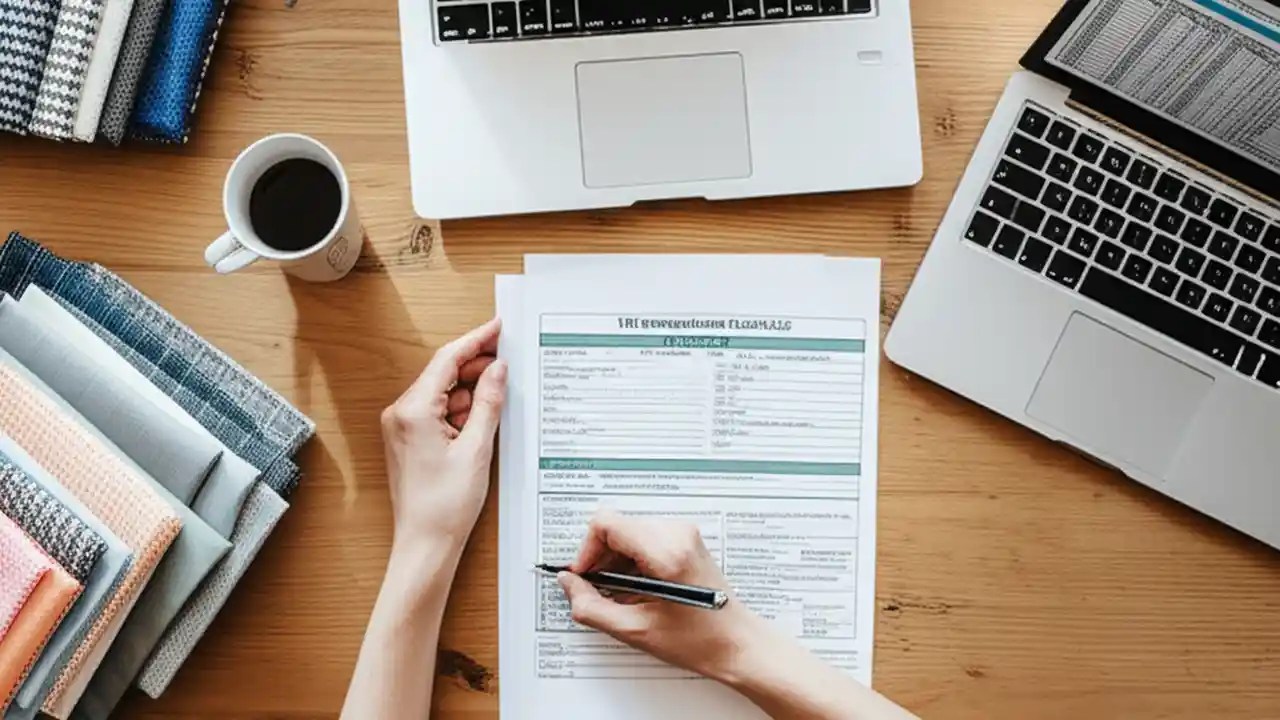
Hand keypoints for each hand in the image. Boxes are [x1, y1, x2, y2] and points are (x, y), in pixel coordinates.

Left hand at [380, 318, 506, 548]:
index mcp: (414, 410)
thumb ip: (489, 403)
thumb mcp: (477, 449)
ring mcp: (402, 427)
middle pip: (444, 374)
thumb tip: (498, 370)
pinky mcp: (409, 440)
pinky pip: (438, 413)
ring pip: (443, 394)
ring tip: (500, 403)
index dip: (476, 340)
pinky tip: (483, 422)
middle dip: (476, 368)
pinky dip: (461, 412)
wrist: (425, 545)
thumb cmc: (445, 506)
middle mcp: (401, 413)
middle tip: (510, 364)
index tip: (498, 328)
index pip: (447, 360)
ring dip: (471, 394)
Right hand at [557, 511, 768, 682]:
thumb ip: (592, 607)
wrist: (738, 644)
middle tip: (598, 590)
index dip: (586, 551)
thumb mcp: (636, 630)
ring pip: (627, 532)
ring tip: (621, 595)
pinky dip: (631, 561)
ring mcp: (683, 534)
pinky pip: (643, 539)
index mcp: (666, 552)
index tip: (583, 575)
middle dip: (600, 559)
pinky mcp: (684, 541)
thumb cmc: (701, 641)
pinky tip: (636, 589)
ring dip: (615, 562)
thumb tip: (570, 585)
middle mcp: (677, 534)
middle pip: (615, 527)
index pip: (606, 524)